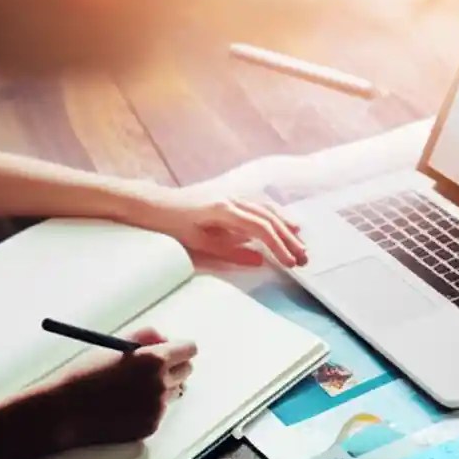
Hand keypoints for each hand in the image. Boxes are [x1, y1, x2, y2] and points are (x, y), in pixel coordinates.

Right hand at [47, 328, 196, 448]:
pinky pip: (159, 411)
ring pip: (174, 391)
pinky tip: (124, 405)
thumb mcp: (115, 345)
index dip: (179, 348)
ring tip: (132, 387)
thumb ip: (146, 337)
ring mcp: (157, 408)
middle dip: (174, 365)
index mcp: (153, 359)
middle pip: (186, 370)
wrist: (65, 411)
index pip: (188, 350)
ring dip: (162, 386)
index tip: (173, 349)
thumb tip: (166, 339)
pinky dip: (148, 406)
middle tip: (153, 366)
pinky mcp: (151, 425)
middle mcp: (160, 384)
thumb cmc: (85, 374)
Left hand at [131, 187, 307, 267]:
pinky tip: (285, 223)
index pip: (261, 227)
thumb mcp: (198, 243)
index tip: (291, 262)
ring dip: (286, 226)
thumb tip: (260, 260)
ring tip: (301, 242)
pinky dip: (275, 215)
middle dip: (289, 239)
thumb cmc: (172, 224)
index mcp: (224, 209)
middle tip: (304, 258)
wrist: (154, 204)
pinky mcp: (230, 198)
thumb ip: (231, 251)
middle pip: (269, 218)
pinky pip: (259, 205)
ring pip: (267, 209)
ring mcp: (232, 196)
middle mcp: (232, 198)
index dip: (279, 245)